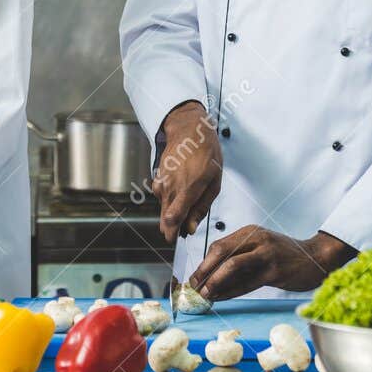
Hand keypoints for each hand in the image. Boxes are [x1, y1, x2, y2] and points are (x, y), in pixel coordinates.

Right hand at [152, 101, 222, 241]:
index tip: (175, 240)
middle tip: (184, 229)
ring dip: (172, 214)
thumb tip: (191, 227)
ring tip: (187, 204)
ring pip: (163, 209)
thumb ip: (202, 207)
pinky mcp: (157, 180)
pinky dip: (169, 202)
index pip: (173, 218)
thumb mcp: (214, 182)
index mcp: (188, 188)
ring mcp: (161, 183)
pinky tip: (180, 193)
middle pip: (165, 218)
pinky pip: (162, 199)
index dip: (172, 233)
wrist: (188, 131)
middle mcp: (170, 187)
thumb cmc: (206, 153)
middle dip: (173, 228)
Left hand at [189, 227, 357, 300]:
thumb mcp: (261, 248)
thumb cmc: (285, 255)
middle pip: (221, 252)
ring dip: (215, 282)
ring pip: (232, 266)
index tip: (193, 278)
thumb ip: (239, 257)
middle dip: (204, 271)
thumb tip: (211, 276)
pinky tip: (221, 299)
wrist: (316, 258)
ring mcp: (266, 254)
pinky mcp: (275, 271)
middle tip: (193, 287)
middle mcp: (257, 239)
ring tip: (204, 295)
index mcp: (250, 232)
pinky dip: (231, 292)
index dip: (203, 263)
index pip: (218, 245)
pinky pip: (247, 283)